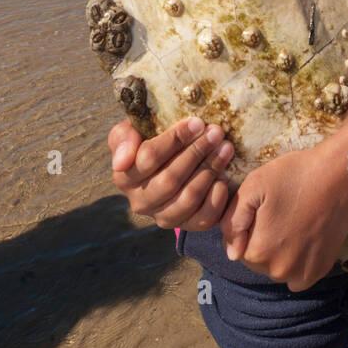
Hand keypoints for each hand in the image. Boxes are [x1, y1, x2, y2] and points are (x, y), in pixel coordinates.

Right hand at [109, 115, 235, 230]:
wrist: (168, 164)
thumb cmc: (149, 141)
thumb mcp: (132, 131)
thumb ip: (124, 138)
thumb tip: (122, 162)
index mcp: (124, 178)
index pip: (149, 158)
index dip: (175, 139)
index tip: (197, 122)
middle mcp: (140, 202)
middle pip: (170, 179)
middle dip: (197, 152)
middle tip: (217, 132)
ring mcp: (163, 217)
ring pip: (188, 198)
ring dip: (210, 170)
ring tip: (226, 148)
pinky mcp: (187, 225)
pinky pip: (203, 218)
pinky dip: (216, 198)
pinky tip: (224, 178)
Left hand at [217, 139, 347, 290]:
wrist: (338, 174)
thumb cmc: (293, 175)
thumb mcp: (252, 187)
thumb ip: (232, 221)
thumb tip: (232, 253)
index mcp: (259, 252)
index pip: (240, 250)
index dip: (249, 229)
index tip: (263, 211)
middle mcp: (280, 271)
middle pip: (259, 262)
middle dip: (263, 242)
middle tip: (280, 215)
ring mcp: (303, 273)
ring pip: (278, 269)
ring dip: (280, 254)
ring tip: (294, 224)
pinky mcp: (321, 270)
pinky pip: (298, 278)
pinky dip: (298, 264)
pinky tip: (304, 239)